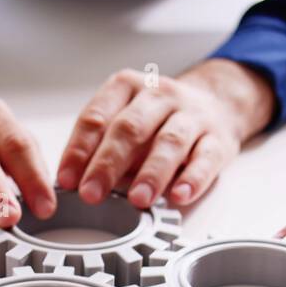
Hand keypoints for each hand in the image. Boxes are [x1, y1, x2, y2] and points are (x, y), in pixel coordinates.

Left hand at [56, 58, 274, 208]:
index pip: (97, 117)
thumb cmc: (159, 118)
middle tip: (92, 193)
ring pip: (170, 142)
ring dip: (151, 173)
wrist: (217, 102)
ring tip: (137, 199)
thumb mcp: (125, 119)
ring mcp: (192, 116)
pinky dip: (193, 179)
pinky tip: (179, 195)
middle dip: (108, 164)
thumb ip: (101, 146)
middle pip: (130, 128)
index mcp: (127, 87)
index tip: (67, 180)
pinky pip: (206, 159)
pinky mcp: (218, 139)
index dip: (79, 150)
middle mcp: (160, 96)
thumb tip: (75, 182)